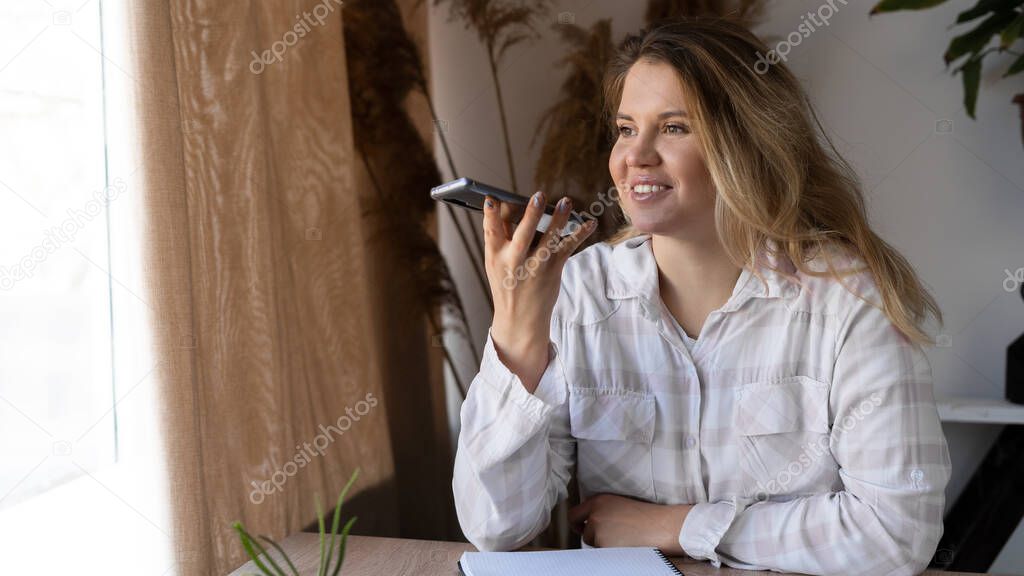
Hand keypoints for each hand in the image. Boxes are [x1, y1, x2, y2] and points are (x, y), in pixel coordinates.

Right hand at [483, 192, 595, 392]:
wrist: (519, 321)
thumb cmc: (507, 286)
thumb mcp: (496, 265)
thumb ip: (502, 239)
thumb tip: (512, 208)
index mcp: (495, 257)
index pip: (490, 231)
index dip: (490, 214)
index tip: (492, 199)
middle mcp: (514, 261)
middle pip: (523, 234)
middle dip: (531, 215)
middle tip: (539, 196)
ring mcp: (535, 267)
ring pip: (549, 239)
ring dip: (560, 219)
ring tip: (566, 202)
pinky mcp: (552, 271)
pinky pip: (567, 249)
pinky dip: (580, 234)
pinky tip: (589, 223)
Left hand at [568, 493, 690, 554]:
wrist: (662, 526)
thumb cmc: (647, 517)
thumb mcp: (620, 504)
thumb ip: (603, 511)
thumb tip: (590, 523)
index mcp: (598, 500)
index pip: (574, 514)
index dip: (577, 524)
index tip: (581, 528)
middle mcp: (595, 513)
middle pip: (585, 532)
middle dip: (595, 537)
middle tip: (613, 537)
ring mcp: (598, 529)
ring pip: (595, 544)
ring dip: (605, 544)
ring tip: (625, 538)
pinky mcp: (604, 544)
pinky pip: (603, 553)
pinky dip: (612, 552)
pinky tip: (627, 545)